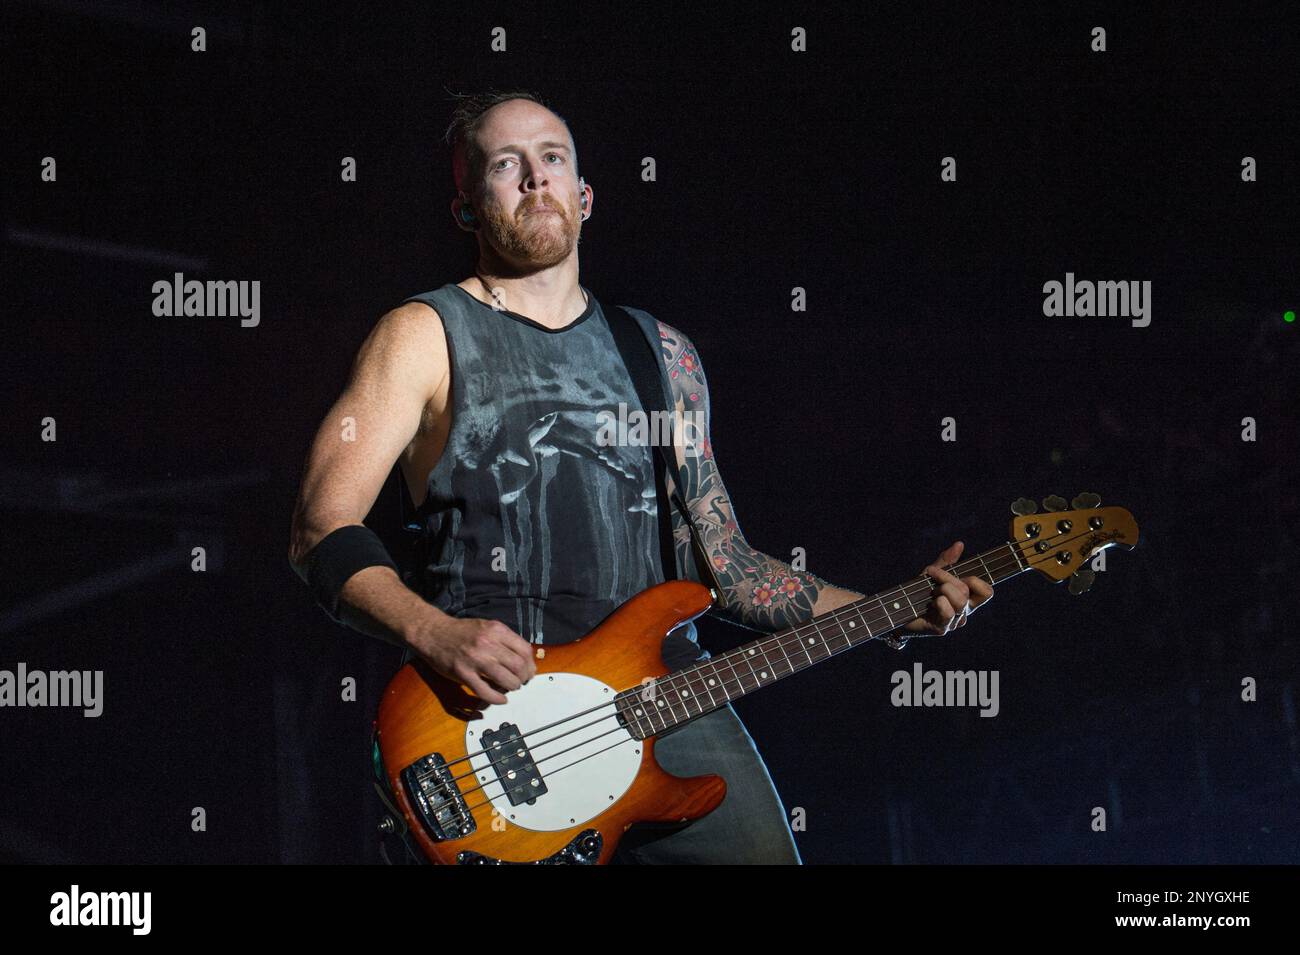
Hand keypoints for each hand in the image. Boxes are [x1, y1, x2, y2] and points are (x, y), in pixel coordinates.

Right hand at [406, 614, 537, 704]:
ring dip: (512, 687)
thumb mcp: (486, 627)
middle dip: (524, 677)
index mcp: (496, 630)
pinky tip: (500, 699)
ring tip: (510, 688)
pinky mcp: (463, 673)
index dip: (530, 664)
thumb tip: (524, 659)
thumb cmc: (461, 632)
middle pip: (518, 666)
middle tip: (521, 681)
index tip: (529, 670)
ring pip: (506, 679)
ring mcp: (475, 659)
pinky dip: (497, 699)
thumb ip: (504, 640)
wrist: (432, 632)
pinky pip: (485, 692)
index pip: (524, 649)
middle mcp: (487, 643)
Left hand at [902, 540, 993, 636]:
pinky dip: (939, 602)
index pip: (987, 592)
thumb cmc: (918, 592)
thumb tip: (959, 544)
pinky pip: (949, 613)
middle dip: (947, 578)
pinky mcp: (943, 628)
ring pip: (960, 601)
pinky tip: (930, 603)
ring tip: (931, 592)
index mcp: (967, 599)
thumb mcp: (933, 573)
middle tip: (933, 579)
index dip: (975, 581)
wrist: (899, 610)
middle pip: (967, 590)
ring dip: (942, 590)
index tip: (956, 575)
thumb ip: (946, 561)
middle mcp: (964, 611)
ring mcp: (955, 621)